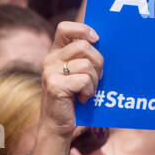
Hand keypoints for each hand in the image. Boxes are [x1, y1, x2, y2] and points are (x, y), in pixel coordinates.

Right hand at [39, 21, 101, 139]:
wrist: (57, 127)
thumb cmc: (73, 100)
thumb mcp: (78, 74)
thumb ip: (84, 57)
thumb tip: (104, 43)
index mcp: (55, 54)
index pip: (65, 28)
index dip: (83, 30)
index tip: (96, 40)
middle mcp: (50, 60)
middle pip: (83, 46)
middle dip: (98, 62)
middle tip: (97, 76)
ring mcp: (50, 73)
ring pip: (86, 65)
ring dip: (94, 80)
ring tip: (87, 91)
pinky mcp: (55, 86)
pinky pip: (84, 80)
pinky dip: (89, 91)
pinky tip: (83, 99)